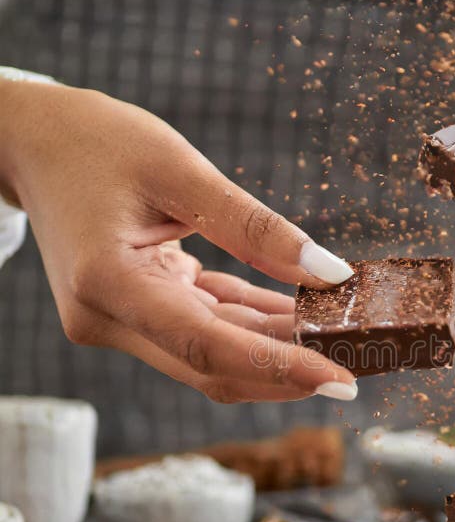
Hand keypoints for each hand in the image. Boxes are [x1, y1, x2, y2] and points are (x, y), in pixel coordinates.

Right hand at [0, 81, 357, 402]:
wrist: (35, 142)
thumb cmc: (95, 141)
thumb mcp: (180, 169)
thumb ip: (255, 227)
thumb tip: (328, 273)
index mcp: (109, 284)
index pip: (208, 345)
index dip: (279, 367)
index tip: (339, 380)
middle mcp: (108, 319)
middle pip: (212, 364)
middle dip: (286, 366)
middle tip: (353, 362)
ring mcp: (119, 321)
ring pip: (212, 351)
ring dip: (273, 344)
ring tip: (332, 331)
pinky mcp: (135, 310)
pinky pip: (203, 325)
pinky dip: (248, 320)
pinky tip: (294, 313)